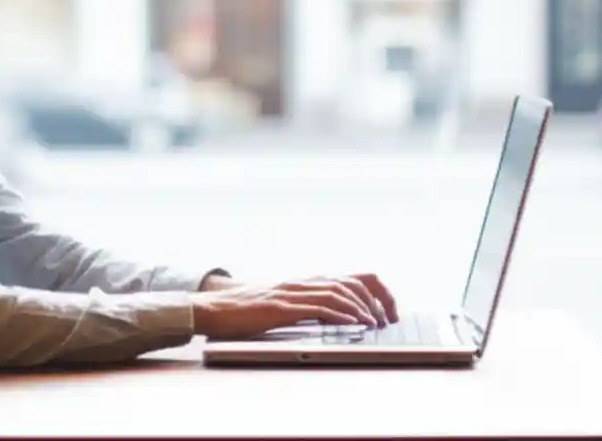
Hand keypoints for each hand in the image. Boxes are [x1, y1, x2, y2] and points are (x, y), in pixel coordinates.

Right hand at [190, 273, 398, 339]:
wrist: (213, 309)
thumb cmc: (245, 313)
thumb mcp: (282, 307)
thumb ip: (305, 309)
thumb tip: (334, 322)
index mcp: (305, 282)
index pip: (350, 277)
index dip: (375, 291)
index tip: (387, 310)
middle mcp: (302, 282)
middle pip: (351, 282)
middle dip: (376, 299)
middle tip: (387, 320)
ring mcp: (291, 293)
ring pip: (337, 292)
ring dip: (360, 308)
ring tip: (374, 323)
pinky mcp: (281, 307)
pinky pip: (316, 307)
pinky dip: (338, 314)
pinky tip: (350, 322)